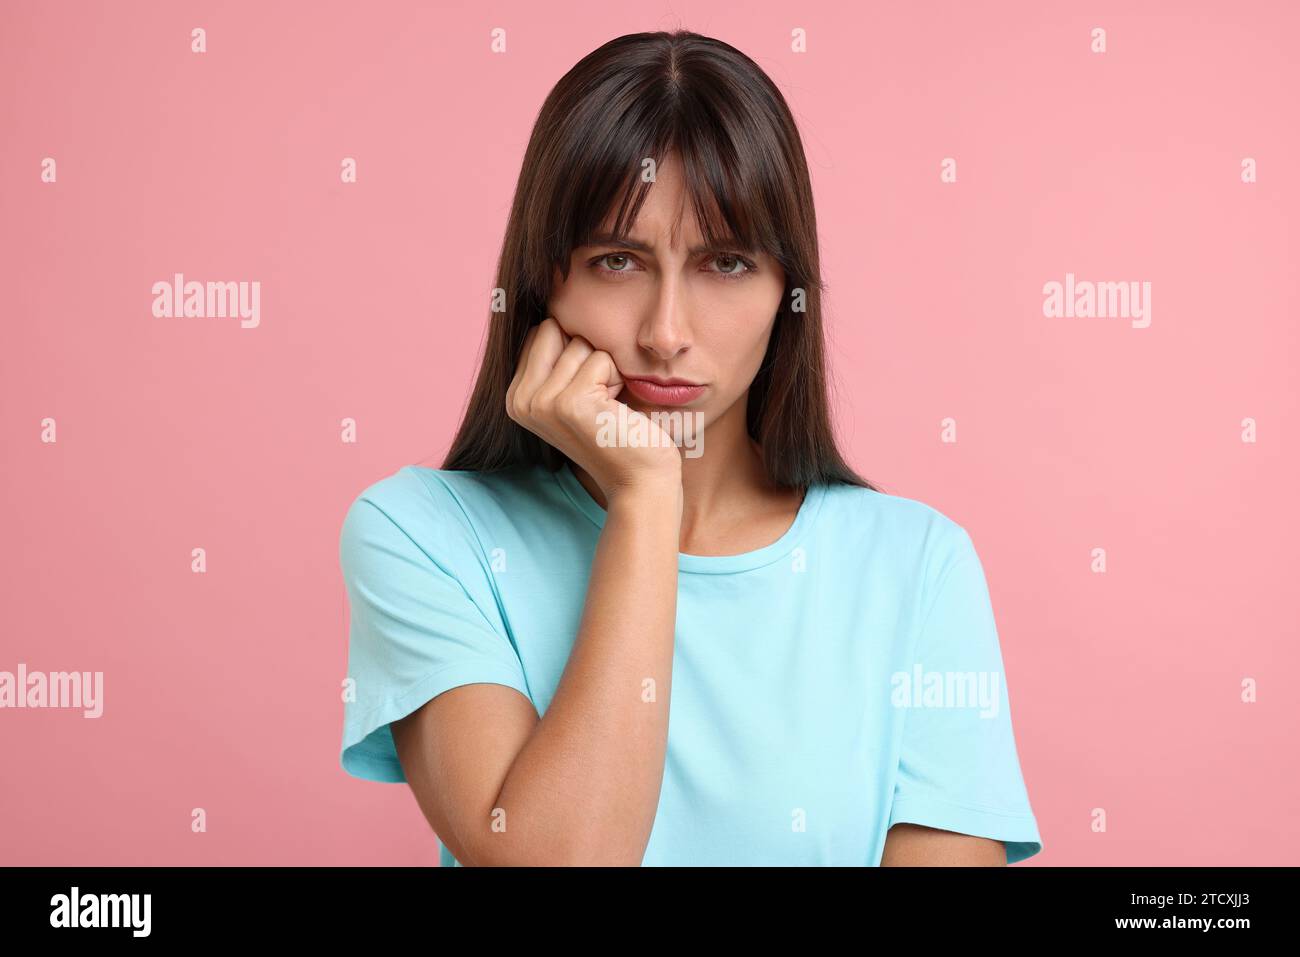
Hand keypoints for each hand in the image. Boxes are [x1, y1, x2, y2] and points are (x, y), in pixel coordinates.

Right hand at [505, 317, 682, 499]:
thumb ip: (556, 355)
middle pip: (558, 330)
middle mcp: (520, 401)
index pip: (544, 332)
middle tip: (600, 400)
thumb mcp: (576, 389)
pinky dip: (619, 381)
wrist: (640, 481)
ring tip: (609, 409)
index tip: (587, 394)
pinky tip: (617, 413)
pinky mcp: (570, 404)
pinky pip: (602, 360)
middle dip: (588, 355)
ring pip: (583, 344)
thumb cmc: (618, 432)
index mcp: (515, 396)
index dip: (576, 353)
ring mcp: (542, 403)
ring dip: (607, 371)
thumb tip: (552, 302)